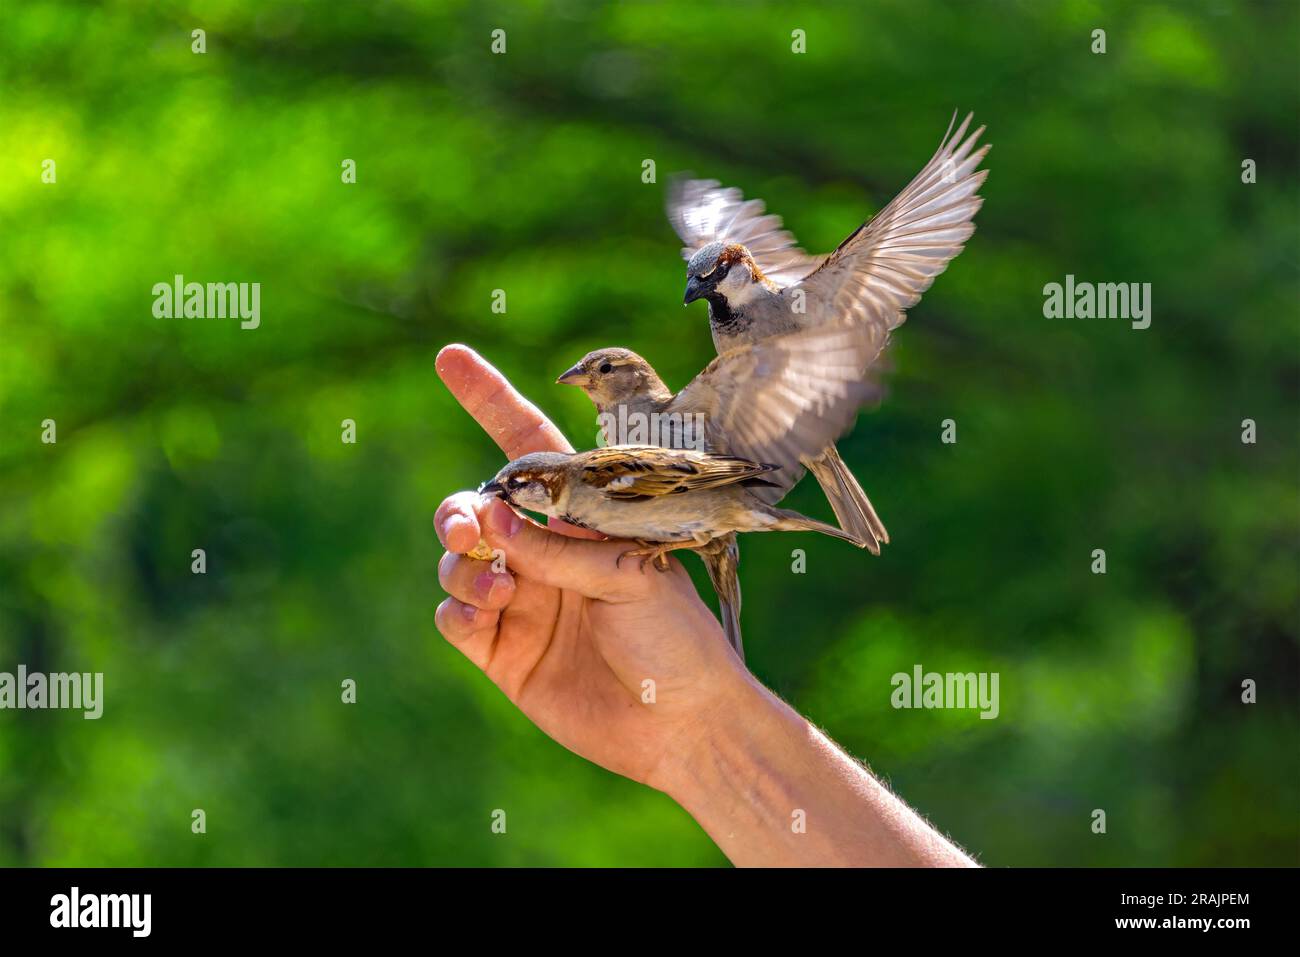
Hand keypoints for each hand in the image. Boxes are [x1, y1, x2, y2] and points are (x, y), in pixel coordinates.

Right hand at [433, 344, 750, 788]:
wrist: (682, 725)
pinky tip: (487, 614)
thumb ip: (555, 547)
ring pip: (459, 560)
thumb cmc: (676, 637)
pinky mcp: (502, 651)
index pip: (529, 448)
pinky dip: (459, 609)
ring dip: (464, 564)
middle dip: (459, 509)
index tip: (450, 357)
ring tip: (498, 588)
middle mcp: (546, 553)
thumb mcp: (628, 573)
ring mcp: (521, 600)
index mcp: (585, 518)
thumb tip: (486, 515)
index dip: (490, 401)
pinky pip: (454, 617)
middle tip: (470, 526)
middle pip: (476, 508)